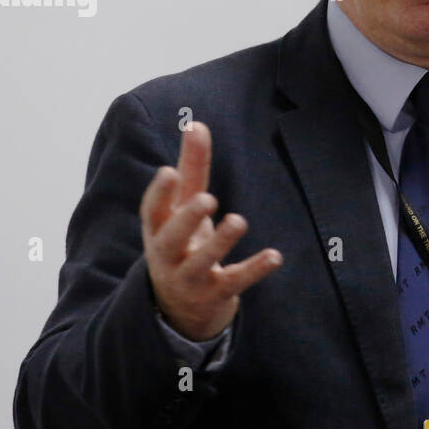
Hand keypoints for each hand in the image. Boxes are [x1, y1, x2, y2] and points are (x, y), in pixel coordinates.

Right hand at [140, 121, 282, 340]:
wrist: (180, 305)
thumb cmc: (182, 240)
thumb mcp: (183, 207)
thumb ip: (191, 167)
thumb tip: (195, 123)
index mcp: (158, 229)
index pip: (152, 210)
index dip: (159, 192)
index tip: (169, 171)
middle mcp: (168, 255)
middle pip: (171, 238)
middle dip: (186, 219)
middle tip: (207, 198)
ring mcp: (190, 277)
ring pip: (202, 262)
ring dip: (221, 242)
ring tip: (239, 220)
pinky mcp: (216, 294)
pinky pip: (235, 282)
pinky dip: (254, 269)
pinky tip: (275, 256)